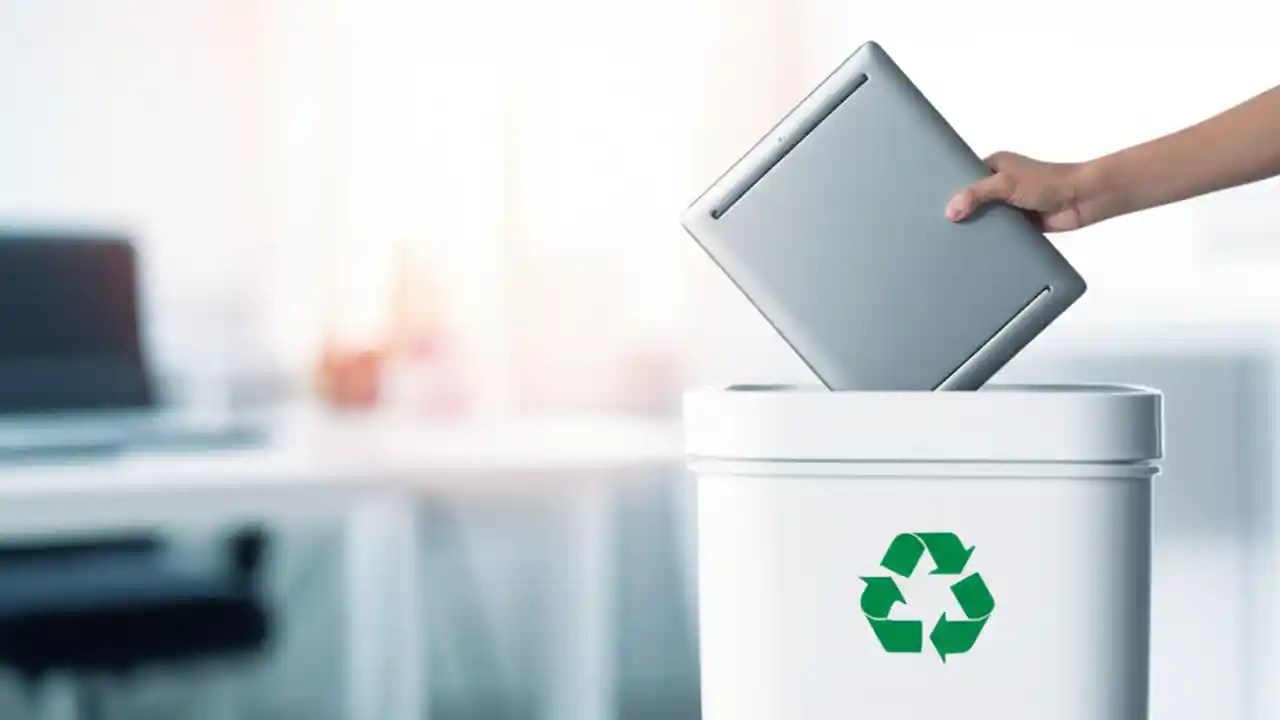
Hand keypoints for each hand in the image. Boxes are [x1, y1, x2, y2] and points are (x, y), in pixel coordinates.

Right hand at [945, 152, 1094, 231]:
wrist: (1082, 200)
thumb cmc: (1048, 182)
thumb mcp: (1006, 183)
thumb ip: (976, 194)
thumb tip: (950, 212)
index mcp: (996, 166)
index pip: (965, 176)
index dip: (950, 189)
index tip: (932, 204)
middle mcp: (1001, 184)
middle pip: (973, 199)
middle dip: (961, 212)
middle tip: (940, 226)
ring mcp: (1011, 204)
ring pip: (986, 217)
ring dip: (977, 227)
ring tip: (953, 240)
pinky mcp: (1020, 223)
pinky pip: (1000, 232)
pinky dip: (992, 239)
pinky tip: (976, 248)